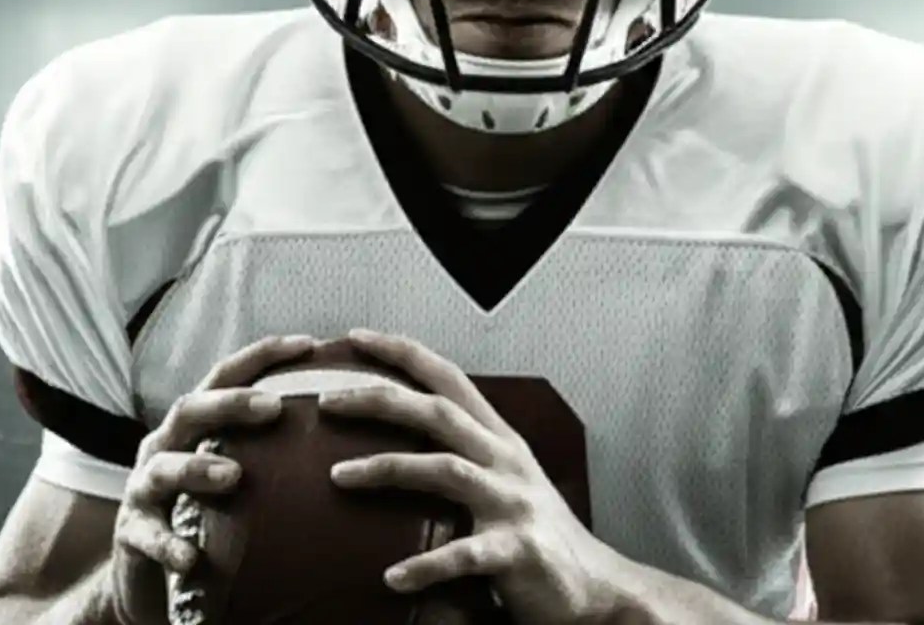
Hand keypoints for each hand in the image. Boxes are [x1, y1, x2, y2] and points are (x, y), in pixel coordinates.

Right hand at [105, 335, 316, 624]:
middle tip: (275, 406)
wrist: (149, 570)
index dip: (263, 355)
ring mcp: (143, 489)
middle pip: (190, 410)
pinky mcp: (132, 533)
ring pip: (164, 469)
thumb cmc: (208, 511)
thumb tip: (351, 426)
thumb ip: (275, 445)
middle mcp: (164, 446)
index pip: (225, 376)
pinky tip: (191, 558)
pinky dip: (168, 545)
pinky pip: (148, 536)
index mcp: (194, 424)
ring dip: (197, 468)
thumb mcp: (237, 470)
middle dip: (231, 404)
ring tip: (233, 475)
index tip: (310, 344)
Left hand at [320, 329, 634, 624]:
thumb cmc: (534, 535)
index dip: (404, 352)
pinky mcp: (518, 549)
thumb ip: (459, 456)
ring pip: (445, 469)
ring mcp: (514, 502)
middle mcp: (506, 461)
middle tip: (327, 400)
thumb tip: (392, 444)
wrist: (596, 588)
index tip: (356, 336)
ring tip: (337, 476)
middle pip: (438, 412)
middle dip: (380, 399)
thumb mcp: (501, 481)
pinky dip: (426, 565)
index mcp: (498, 440)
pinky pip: (465, 553)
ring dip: (387, 468)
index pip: (449, 378)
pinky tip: (393, 577)